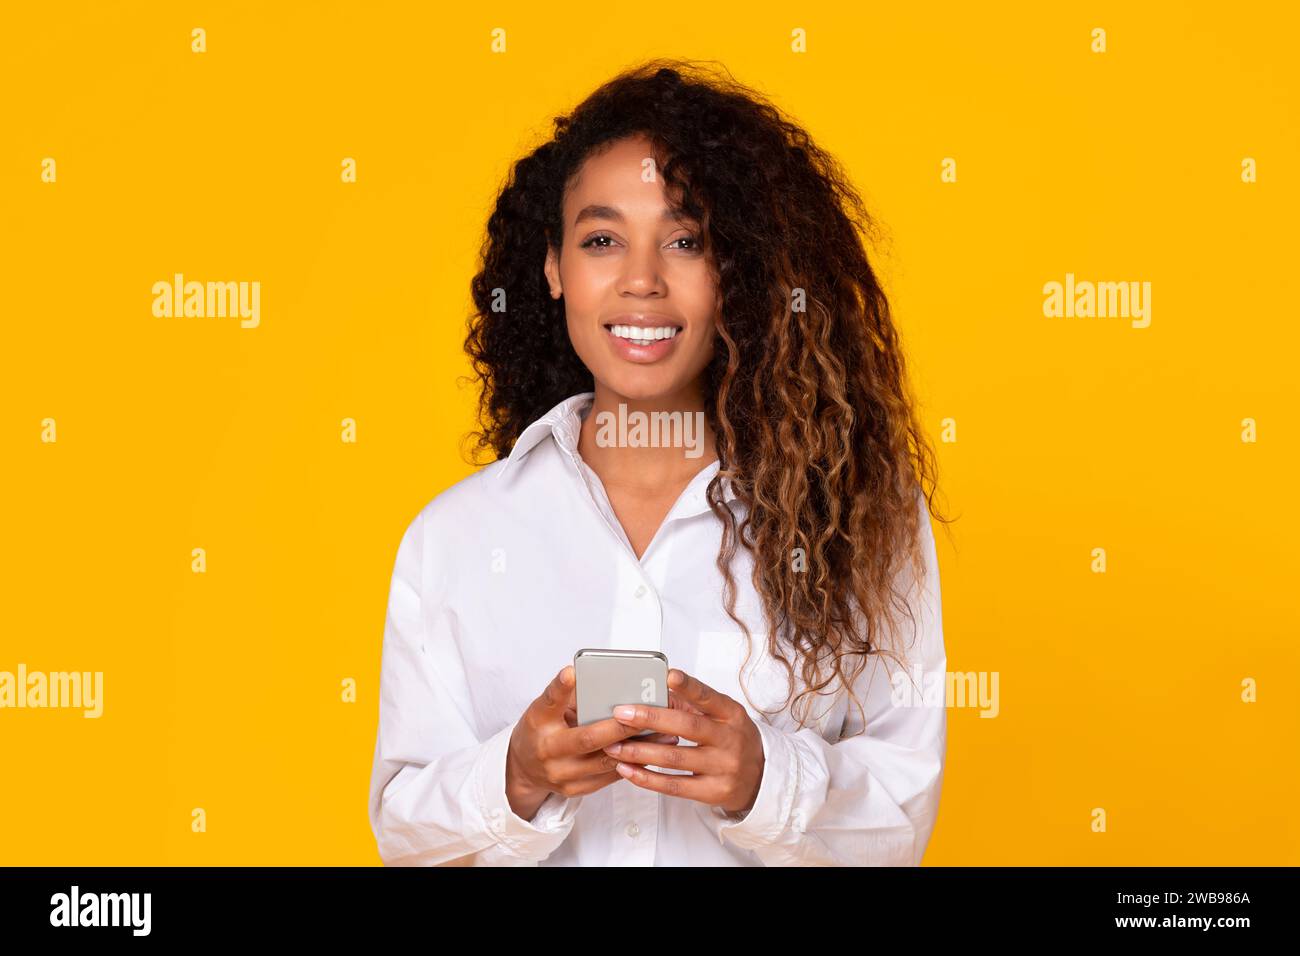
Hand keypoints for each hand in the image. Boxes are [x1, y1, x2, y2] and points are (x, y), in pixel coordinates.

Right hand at [505, 665, 680, 819]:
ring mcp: (562, 774)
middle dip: (621, 727)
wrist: (524, 768)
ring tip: (665, 734)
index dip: (561, 687)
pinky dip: (632, 763)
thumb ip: (567, 694)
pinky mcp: (576, 789)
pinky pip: (609, 776)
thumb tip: (597, 675)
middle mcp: (548, 750)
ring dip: (637, 747)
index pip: (549, 701)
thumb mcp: (545, 707)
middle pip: (587, 738)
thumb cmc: (540, 729)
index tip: (572, 672)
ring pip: (605, 761)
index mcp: (539, 722)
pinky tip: (652, 752)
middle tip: (648, 713)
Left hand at [599, 668, 764, 814]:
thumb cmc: (734, 739)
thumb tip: (655, 691)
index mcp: (732, 714)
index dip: (689, 687)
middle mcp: (729, 739)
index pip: (708, 697)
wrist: (762, 777)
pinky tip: (627, 770)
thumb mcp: (723, 716)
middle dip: (650, 718)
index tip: (669, 675)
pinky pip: (674, 786)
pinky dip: (647, 778)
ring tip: (614, 745)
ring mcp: (723, 767)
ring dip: (640, 752)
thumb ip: (693, 704)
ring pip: (675, 758)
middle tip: (621, 713)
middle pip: (687, 727)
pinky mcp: (713, 791)